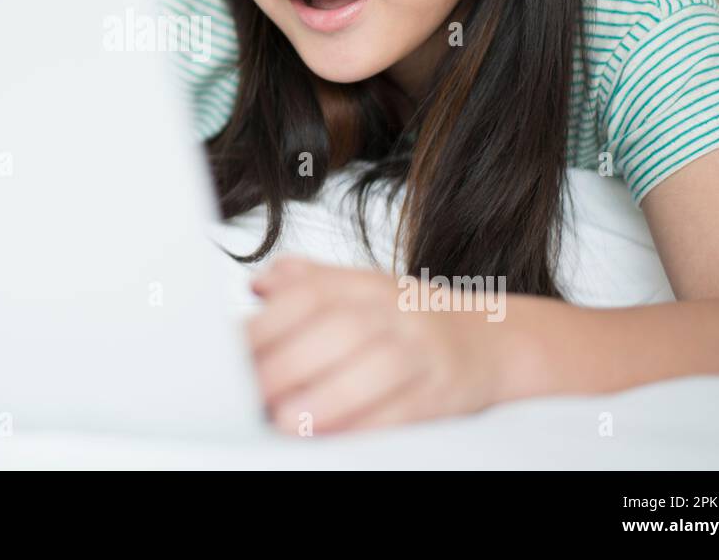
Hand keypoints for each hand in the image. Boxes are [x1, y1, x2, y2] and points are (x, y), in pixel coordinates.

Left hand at [246, 255, 502, 434]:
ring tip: (285, 420)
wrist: (487, 340)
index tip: (232, 352)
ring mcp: (422, 350)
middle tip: (250, 392)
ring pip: (377, 369)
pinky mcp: (442, 392)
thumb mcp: (359, 288)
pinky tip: (331, 436)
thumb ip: (306, 281)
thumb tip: (258, 284)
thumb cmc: (403, 319)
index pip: (312, 292)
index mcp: (365, 284)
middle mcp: (395, 311)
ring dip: (327, 397)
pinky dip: (365, 426)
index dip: (269, 322)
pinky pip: (404, 411)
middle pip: (340, 329)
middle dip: (288, 363)